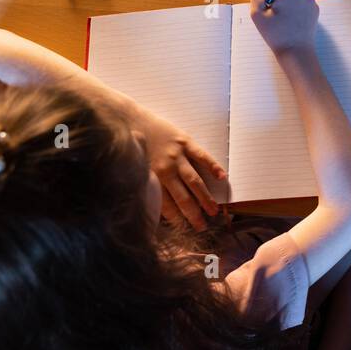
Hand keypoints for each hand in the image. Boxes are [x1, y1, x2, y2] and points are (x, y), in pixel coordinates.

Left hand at [138, 114, 227, 231]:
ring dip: (205, 197)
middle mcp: (165, 169)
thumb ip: (148, 188)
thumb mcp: (135, 171)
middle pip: (184, 197)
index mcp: (152, 179)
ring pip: (195, 181)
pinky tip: (222, 178)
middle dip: (194, 214)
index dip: (179, 219)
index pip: (169, 206)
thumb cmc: (131, 148)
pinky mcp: (185, 141)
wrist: (128, 120)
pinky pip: (202, 156)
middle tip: (204, 226)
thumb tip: (157, 208)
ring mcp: (177, 155)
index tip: (187, 229)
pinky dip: (213, 166)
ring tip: (214, 210)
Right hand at [249, 0, 318, 55]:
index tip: (267, 10)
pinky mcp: (314, 8)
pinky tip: (292, 22)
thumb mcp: (257, 12)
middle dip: (276, 0)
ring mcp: (310, 0)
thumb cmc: (275, 34)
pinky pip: (299, 3)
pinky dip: (295, 10)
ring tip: (284, 21)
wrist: (296, 51)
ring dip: (285, 5)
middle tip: (274, 18)